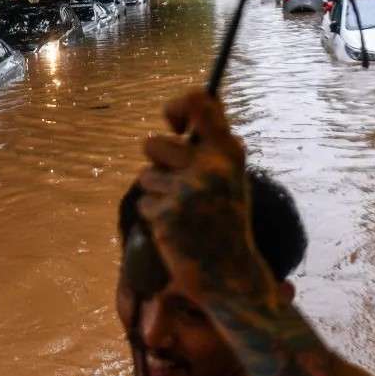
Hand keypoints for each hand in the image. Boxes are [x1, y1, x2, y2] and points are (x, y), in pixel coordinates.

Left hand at [135, 90, 275, 301]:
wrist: (229, 273)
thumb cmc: (225, 220)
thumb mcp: (229, 176)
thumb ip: (210, 146)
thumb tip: (184, 110)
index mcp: (228, 152)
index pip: (199, 102)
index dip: (177, 106)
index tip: (173, 124)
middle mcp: (209, 166)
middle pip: (153, 143)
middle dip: (157, 163)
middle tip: (178, 185)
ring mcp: (187, 191)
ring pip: (146, 175)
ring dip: (157, 192)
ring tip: (182, 211)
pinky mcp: (167, 214)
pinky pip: (145, 202)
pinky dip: (155, 215)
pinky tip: (177, 229)